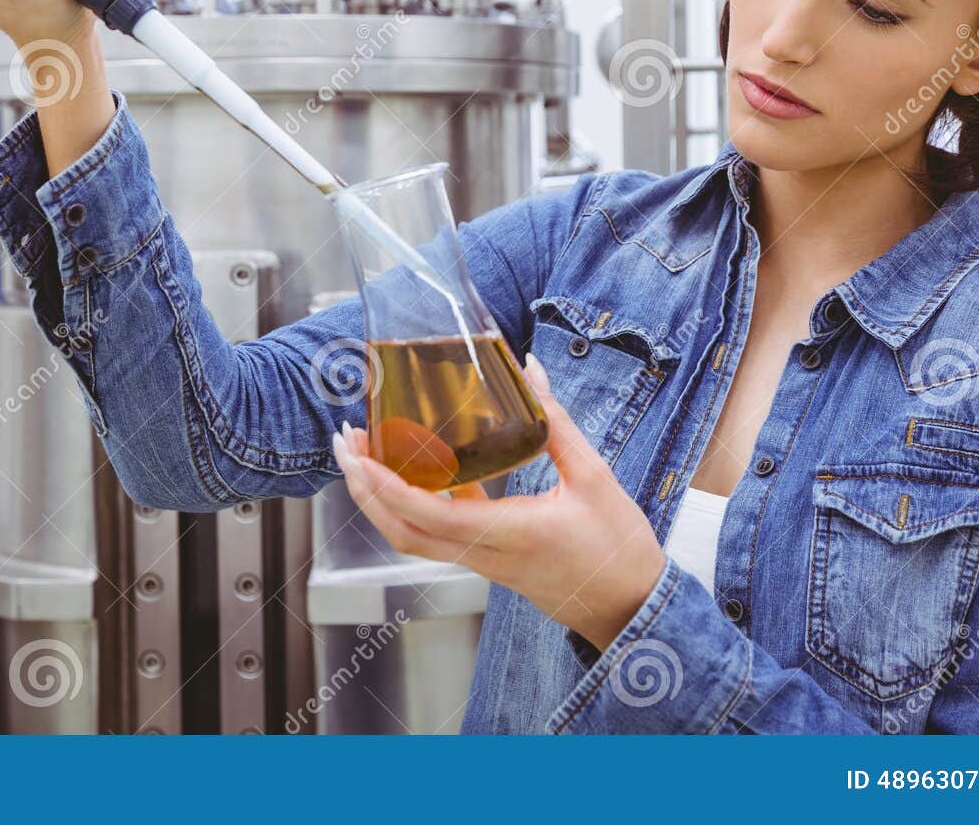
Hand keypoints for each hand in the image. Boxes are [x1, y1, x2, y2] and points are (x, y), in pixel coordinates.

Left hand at [332, 354, 666, 652]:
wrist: (632, 607)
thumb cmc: (619, 548)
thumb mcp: (594, 477)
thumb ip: (557, 423)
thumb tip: (529, 371)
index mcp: (509, 533)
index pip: (428, 514)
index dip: (385, 485)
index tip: (359, 453)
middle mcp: (485, 555)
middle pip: (402, 533)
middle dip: (364, 491)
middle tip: (346, 444)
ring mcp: (484, 563)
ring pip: (415, 538)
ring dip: (383, 498)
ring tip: (369, 452)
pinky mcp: (490, 561)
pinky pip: (442, 535)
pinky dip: (420, 503)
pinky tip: (425, 465)